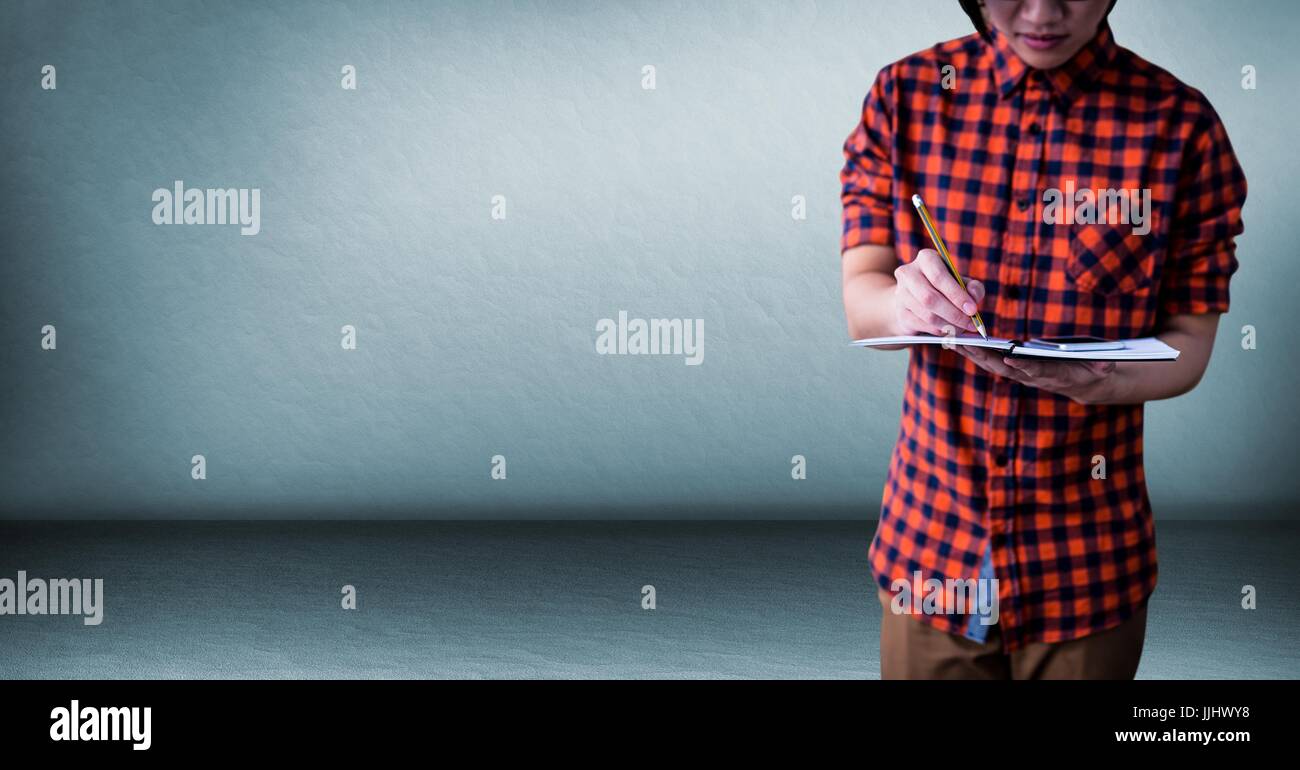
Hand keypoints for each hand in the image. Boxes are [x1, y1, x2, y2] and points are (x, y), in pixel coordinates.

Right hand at [892, 249, 983, 335]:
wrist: (915, 298)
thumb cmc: (943, 287)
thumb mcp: (961, 282)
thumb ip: (973, 287)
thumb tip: (974, 295)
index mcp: (926, 258)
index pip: (939, 276)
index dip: (957, 295)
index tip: (973, 310)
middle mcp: (908, 273)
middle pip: (930, 298)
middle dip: (954, 314)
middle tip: (970, 324)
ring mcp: (901, 294)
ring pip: (927, 314)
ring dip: (948, 325)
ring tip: (962, 328)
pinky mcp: (900, 312)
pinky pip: (922, 325)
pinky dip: (938, 330)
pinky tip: (948, 330)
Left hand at [954, 346, 1117, 403]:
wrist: (1082, 385)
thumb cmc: (1090, 372)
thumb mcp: (1100, 370)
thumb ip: (1101, 367)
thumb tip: (1108, 366)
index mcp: (1049, 376)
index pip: (1033, 371)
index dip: (1021, 365)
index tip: (1009, 357)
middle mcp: (1029, 376)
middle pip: (1001, 367)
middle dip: (982, 355)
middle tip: (964, 342)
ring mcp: (1018, 373)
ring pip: (989, 363)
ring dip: (970, 352)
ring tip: (951, 338)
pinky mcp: (1011, 368)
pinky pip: (987, 360)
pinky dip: (972, 351)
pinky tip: (956, 340)